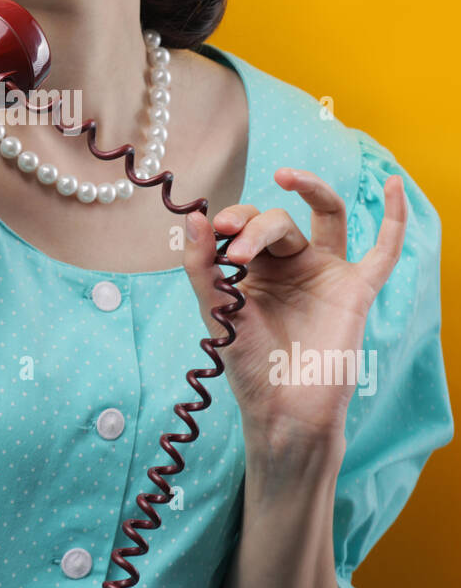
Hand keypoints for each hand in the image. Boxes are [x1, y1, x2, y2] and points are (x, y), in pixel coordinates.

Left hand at [182, 169, 406, 453]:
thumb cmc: (248, 365)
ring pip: (326, 215)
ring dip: (310, 189)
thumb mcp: (215, 310)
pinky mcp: (356, 291)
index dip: (234, 222)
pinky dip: (393, 217)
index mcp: (258, 267)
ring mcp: (327, 274)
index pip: (248, 224)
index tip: (218, 237)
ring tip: (287, 177)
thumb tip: (192, 215)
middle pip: (280, 221)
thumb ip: (202, 265)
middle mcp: (293, 264)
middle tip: (236, 253)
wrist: (280, 410)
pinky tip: (395, 184)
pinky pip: (383, 251)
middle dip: (255, 228)